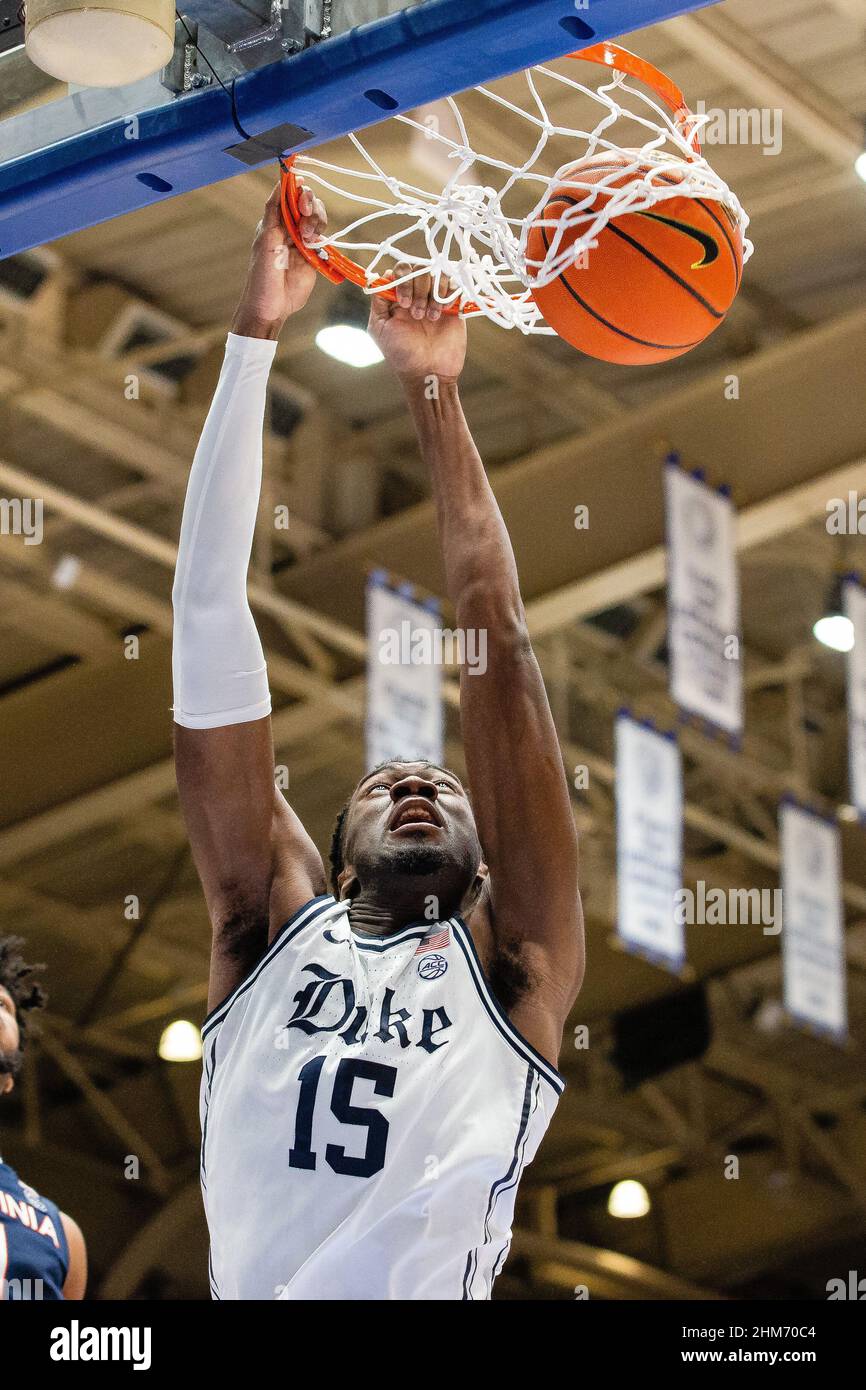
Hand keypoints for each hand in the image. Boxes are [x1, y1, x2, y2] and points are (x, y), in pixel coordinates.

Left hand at [231, 181, 326, 339]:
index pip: (289, 196)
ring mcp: (302, 241)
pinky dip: (323, 237)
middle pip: (307, 204)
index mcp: (274, 221)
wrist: (272, 305)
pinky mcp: (314, 256)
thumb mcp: (266, 239)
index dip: (298, 192)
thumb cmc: (263, 274)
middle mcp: (288, 228)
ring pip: (317, 219)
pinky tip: (315, 246)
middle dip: (310, 207)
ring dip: (317, 222)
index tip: (301, 200)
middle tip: (306, 221)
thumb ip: (273, 210)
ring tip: (309, 238)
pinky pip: (324, 238)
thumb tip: (281, 182)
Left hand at [368, 266, 466, 382]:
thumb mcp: (380, 328)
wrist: (429, 372)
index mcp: (398, 297)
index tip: (402, 302)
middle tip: (416, 314)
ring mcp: (435, 298)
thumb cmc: (401, 355)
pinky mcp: (454, 305)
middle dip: (416, 288)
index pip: (400, 271)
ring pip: (436, 273)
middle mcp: (417, 294)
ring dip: (431, 294)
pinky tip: (442, 314)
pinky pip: (454, 284)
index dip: (401, 280)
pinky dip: (447, 293)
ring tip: (430, 318)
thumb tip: (383, 276)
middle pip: (418, 269)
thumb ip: (378, 301)